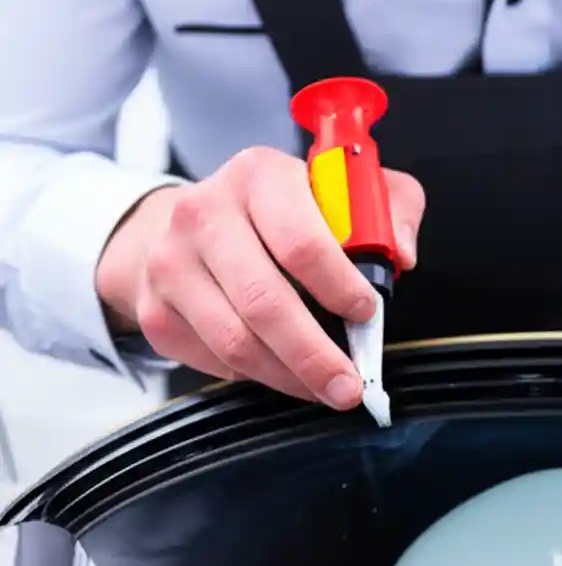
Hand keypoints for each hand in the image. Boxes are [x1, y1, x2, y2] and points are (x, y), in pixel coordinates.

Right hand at [96, 146, 424, 408]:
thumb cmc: (286, 210)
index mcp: (260, 176)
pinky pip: (213, 359)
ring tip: (326, 390)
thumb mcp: (347, 188)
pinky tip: (283, 372)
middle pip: (264, 302)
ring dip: (290, 377)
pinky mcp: (155, 309)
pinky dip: (256, 375)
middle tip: (350, 385)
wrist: (195, 222)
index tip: (367, 315)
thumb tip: (401, 255)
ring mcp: (171, 262)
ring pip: (236, 341)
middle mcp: (205, 213)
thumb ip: (391, 209)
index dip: (339, 287)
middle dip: (316, 355)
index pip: (301, 242)